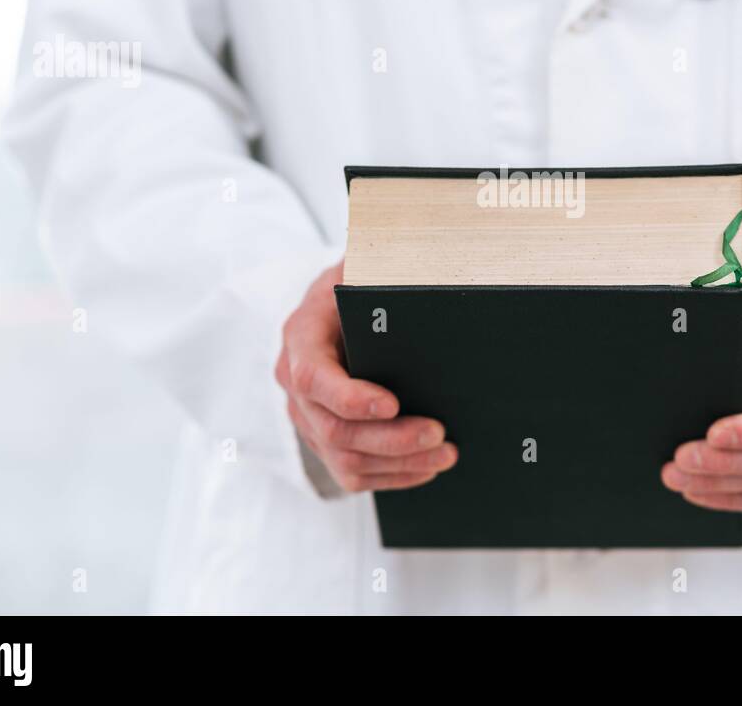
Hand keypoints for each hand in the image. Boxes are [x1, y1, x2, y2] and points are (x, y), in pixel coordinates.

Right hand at [276, 261, 458, 491]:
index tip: (393, 404)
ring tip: (446, 454)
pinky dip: (393, 476)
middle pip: (334, 429)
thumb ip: (381, 268)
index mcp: (301, 335)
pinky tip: (427, 467)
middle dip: (391, 438)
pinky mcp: (323, 438)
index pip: (312, 377)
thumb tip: (426, 275)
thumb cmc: (360, 282)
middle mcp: (295, 379)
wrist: (340, 303)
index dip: (350, 397)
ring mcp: (306, 415)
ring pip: (345, 459)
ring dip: (399, 463)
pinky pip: (352, 472)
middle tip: (439, 434)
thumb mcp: (365, 264)